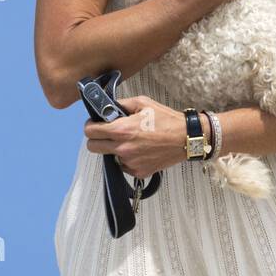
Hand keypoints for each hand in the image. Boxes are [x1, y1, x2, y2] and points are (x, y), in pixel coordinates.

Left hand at [83, 95, 200, 177]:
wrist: (185, 138)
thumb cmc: (165, 119)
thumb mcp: (142, 103)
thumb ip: (120, 104)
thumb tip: (107, 106)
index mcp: (121, 130)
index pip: (90, 132)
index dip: (90, 126)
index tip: (95, 124)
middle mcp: (122, 148)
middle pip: (92, 148)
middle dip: (96, 139)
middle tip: (107, 133)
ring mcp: (129, 162)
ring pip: (109, 156)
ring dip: (114, 149)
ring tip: (131, 140)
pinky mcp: (137, 172)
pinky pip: (123, 165)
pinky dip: (127, 159)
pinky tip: (140, 150)